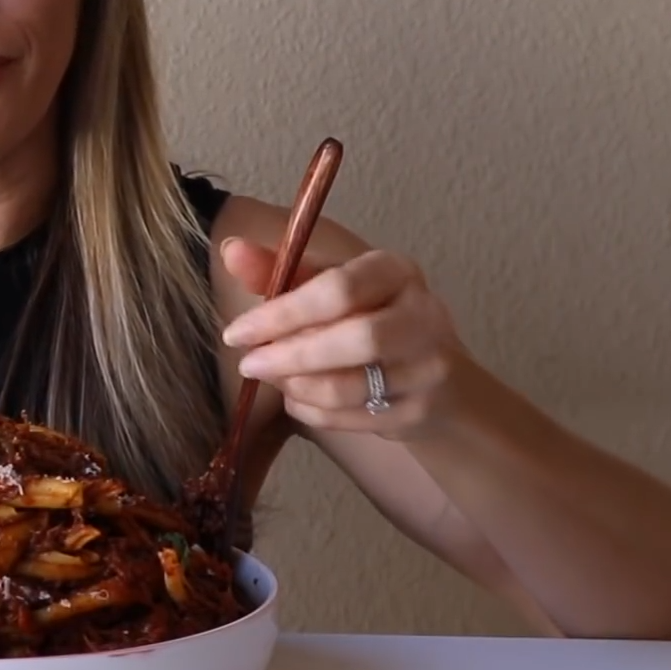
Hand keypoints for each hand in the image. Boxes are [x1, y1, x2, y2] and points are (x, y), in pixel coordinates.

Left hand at [220, 240, 470, 439]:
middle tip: (249, 365)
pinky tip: (298, 400)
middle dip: (291, 356)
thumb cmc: (372, 318)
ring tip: (275, 380)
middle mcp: (423, 315)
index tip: (237, 331)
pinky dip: (315, 413)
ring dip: (299, 386)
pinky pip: (355, 419)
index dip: (283, 312)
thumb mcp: (332, 286)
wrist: (439, 378)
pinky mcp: (420, 411)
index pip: (338, 289)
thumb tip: (231, 250)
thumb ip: (281, 270)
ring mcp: (428, 367)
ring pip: (352, 386)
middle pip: (355, 339)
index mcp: (396, 271)